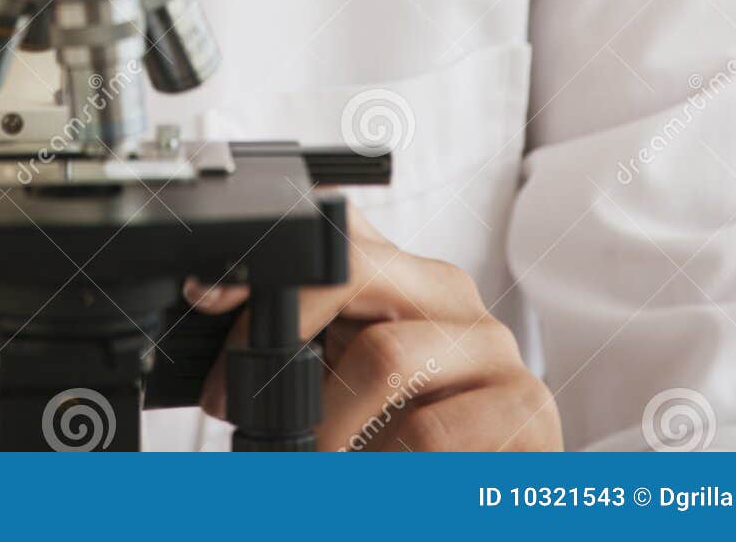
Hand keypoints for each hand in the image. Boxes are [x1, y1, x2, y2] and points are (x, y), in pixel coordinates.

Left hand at [185, 206, 562, 451]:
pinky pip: (433, 432)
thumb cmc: (413, 451)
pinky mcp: (527, 408)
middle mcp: (450, 295)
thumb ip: (301, 361)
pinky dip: (388, 468)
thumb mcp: (344, 395)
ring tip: (319, 461)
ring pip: (385, 355)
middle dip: (281, 332)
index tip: (208, 295)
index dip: (266, 253)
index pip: (334, 227)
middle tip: (243, 408)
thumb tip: (219, 377)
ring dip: (330, 425)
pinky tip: (385, 478)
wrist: (497, 507)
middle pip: (354, 268)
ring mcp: (493, 346)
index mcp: (403, 277)